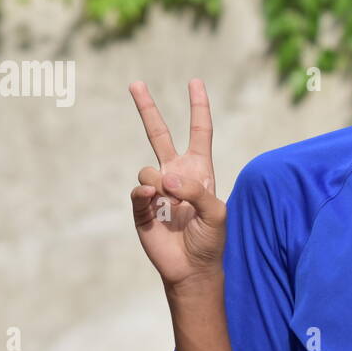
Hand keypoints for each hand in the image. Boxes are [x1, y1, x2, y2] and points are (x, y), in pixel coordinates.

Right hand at [129, 79, 226, 288]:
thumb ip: (196, 191)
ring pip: (147, 168)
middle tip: (135, 83)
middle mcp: (176, 175)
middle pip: (159, 134)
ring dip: (158, 182)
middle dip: (147, 109)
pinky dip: (145, 194)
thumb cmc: (210, 240)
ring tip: (169, 201)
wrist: (192, 268)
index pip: (200, 132)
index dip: (199, 107)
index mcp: (199, 171)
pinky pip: (138, 190)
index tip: (195, 82)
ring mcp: (157, 189)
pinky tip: (154, 202)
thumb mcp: (216, 213)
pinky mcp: (141, 207)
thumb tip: (165, 178)